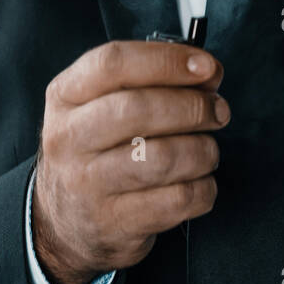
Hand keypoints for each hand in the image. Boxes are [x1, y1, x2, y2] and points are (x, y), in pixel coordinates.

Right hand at [32, 40, 227, 283]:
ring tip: (208, 150)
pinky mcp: (113, 222)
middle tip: (219, 111)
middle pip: (139, 109)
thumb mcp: (103, 105)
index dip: (167, 60)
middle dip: (193, 106)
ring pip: (163, 158)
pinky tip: (200, 182)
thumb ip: (153, 81)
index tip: (207, 66)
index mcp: (65, 96)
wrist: (65, 221)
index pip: (112, 63)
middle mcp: (68, 138)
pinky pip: (177, 200)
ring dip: (203, 150)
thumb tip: (210, 74)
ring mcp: (87, 184)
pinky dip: (203, 188)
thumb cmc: (99, 148)